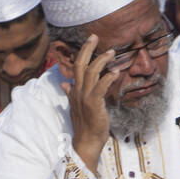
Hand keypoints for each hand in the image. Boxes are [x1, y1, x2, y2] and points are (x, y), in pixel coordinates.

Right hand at [59, 34, 116, 170]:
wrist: (86, 142)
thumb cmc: (84, 125)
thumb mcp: (75, 106)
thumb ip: (70, 93)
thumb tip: (64, 84)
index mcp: (74, 91)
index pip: (76, 67)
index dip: (82, 52)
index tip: (90, 41)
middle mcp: (78, 92)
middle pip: (80, 65)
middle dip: (87, 49)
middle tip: (94, 37)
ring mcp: (85, 97)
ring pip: (91, 73)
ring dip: (102, 61)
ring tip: (112, 53)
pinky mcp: (93, 104)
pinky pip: (100, 87)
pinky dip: (108, 78)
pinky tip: (115, 73)